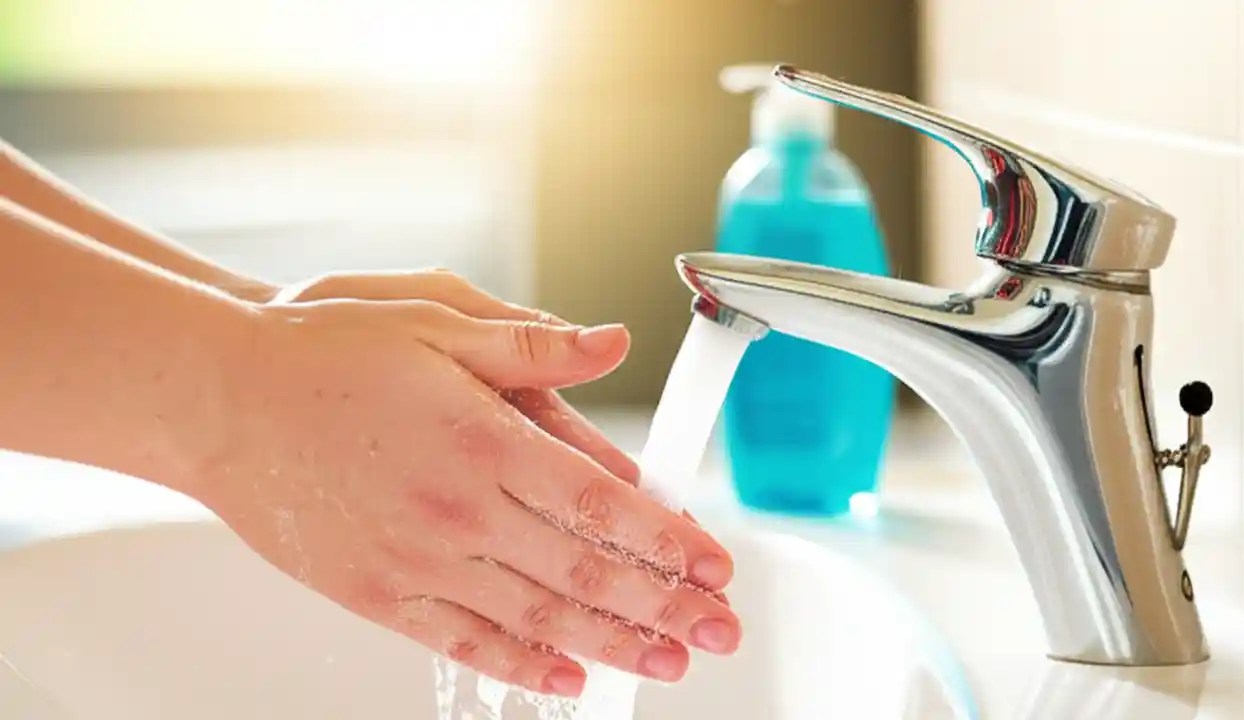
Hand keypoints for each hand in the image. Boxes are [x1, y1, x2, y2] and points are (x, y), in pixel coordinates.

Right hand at [198, 291, 739, 697]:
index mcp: (482, 440)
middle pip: (585, 573)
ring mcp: (416, 562)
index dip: (670, 542)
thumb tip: (612, 343)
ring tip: (670, 660)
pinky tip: (566, 680)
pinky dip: (521, 667)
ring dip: (613, 644)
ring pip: (537, 618)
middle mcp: (457, 511)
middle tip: (718, 628)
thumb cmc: (324, 352)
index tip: (715, 564)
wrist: (219, 399)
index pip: (604, 506)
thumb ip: (533, 345)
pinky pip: (463, 643)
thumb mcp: (435, 320)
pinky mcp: (377, 594)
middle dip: (665, 605)